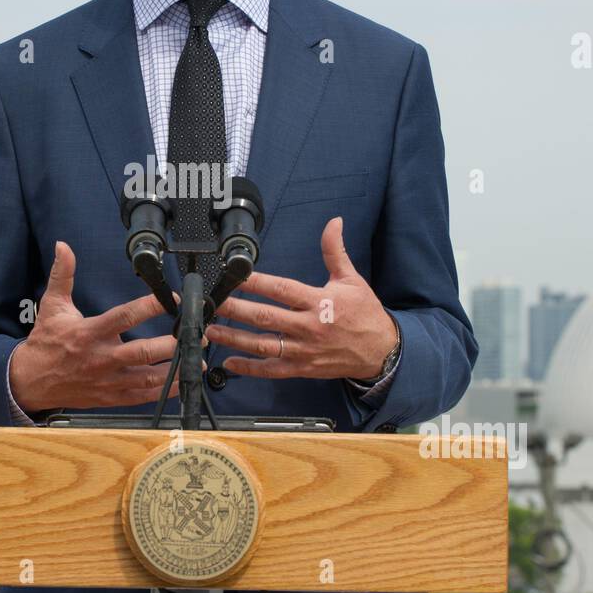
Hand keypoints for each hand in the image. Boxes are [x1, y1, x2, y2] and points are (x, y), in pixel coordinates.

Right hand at [9, 241, 201, 411]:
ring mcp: (107, 381)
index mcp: (89, 333)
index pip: (125, 317)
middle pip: (143, 352)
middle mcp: (101, 358)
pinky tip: (181, 380)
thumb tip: (63, 246)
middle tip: (196, 333)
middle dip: (172, 343)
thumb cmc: (45, 342)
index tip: (172, 299)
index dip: (151, 307)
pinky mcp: (111, 397)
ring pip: (147, 378)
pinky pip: (142, 396)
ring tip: (196, 356)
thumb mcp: (52, 306)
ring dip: (175, 368)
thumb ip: (62, 275)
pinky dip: (164, 390)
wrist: (30, 381)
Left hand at [204, 217, 397, 380]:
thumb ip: (335, 251)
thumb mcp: (351, 279)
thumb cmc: (364, 313)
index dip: (256, 282)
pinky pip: (272, 370)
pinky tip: (230, 362)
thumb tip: (334, 222)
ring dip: (234, 338)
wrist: (381, 351)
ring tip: (211, 330)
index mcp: (319, 302)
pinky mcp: (302, 369)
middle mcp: (309, 327)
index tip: (234, 276)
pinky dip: (250, 368)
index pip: (282, 289)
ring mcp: (304, 350)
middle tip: (213, 303)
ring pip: (263, 345)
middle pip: (266, 318)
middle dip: (236, 310)